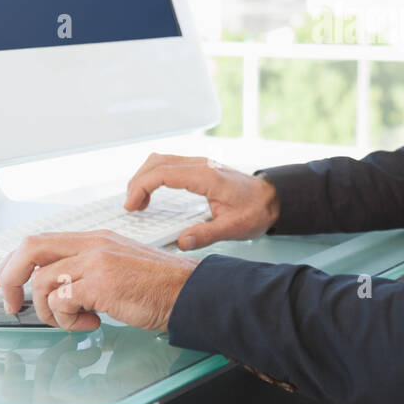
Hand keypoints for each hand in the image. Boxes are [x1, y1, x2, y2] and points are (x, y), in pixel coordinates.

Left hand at [0, 230, 199, 332]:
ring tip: (76, 320)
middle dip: (12, 279)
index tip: (4, 281)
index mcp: (95, 238)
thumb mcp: (118, 265)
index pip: (39, 241)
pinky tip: (93, 323)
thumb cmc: (159, 286)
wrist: (188, 292)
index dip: (14, 262)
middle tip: (13, 305)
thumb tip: (55, 288)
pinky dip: (69, 321)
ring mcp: (96, 261)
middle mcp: (92, 244)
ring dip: (50, 312)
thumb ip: (88, 269)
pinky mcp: (100, 283)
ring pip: (43, 284)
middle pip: (30, 250)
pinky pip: (62, 302)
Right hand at [123, 153, 280, 249]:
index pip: (163, 173)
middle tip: (130, 207)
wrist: (273, 198)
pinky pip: (169, 165)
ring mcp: (199, 164)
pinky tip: (152, 195)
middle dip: (137, 182)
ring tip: (138, 203)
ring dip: (144, 177)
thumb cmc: (256, 210)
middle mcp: (201, 165)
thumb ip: (207, 235)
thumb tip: (182, 242)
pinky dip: (154, 176)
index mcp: (206, 176)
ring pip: (161, 160)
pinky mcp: (199, 168)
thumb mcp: (234, 228)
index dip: (141, 187)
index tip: (131, 206)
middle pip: (156, 162)